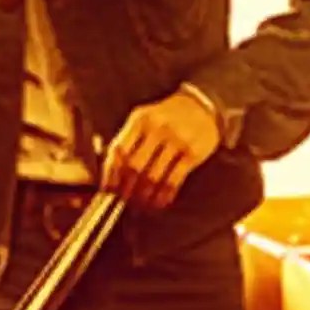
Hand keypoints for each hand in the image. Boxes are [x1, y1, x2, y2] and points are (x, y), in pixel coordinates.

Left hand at [101, 90, 220, 208]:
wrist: (202, 105)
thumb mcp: (144, 117)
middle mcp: (157, 128)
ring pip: (153, 176)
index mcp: (140, 119)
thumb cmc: (168, 115)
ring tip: (139, 205)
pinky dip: (164, 195)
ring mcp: (176, 141)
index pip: (119, 150)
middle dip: (126, 188)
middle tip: (122, 201)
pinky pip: (174, 180)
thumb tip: (110, 170)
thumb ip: (128, 139)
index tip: (107, 189)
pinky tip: (159, 202)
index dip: (110, 173)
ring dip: (144, 195)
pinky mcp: (192, 153)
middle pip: (134, 166)